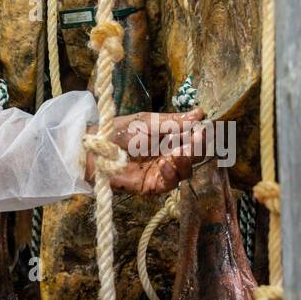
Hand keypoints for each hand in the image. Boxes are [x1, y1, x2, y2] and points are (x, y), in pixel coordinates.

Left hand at [85, 109, 205, 194]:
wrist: (94, 148)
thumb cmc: (118, 131)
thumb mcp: (147, 122)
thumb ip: (172, 121)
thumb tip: (199, 113)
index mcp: (170, 139)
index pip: (193, 138)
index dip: (201, 134)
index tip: (207, 126)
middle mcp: (169, 156)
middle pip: (193, 156)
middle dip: (198, 147)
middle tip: (200, 136)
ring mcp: (162, 171)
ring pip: (185, 171)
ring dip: (186, 160)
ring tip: (181, 150)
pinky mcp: (151, 186)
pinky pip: (169, 184)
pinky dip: (170, 174)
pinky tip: (165, 163)